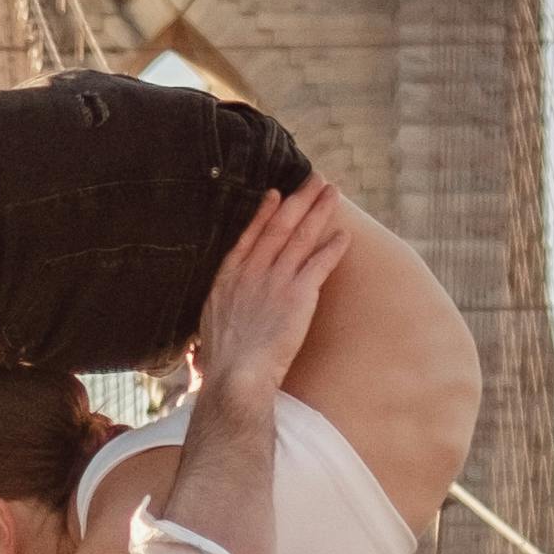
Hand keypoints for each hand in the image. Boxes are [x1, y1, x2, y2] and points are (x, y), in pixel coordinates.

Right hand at [189, 177, 346, 407]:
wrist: (237, 374)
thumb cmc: (222, 362)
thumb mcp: (208, 326)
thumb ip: (217, 311)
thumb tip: (216, 316)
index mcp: (228, 278)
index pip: (250, 236)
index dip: (265, 213)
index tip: (277, 194)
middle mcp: (253, 272)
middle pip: (280, 227)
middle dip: (299, 200)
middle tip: (315, 179)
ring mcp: (276, 281)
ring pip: (301, 238)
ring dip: (319, 212)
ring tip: (333, 193)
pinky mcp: (298, 295)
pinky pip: (320, 265)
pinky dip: (333, 248)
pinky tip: (345, 235)